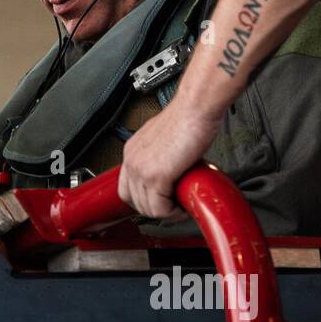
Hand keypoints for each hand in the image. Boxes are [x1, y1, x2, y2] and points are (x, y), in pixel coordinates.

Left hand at [118, 93, 222, 217]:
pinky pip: (160, 208)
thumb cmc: (187, 119)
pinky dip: (173, 212)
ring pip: (148, 209)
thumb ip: (160, 157)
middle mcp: (132, 160)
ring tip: (181, 204)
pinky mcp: (156, 177)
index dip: (144, 200)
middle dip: (157, 208)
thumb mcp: (163, 141)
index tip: (160, 201)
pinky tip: (183, 204)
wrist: (195, 109)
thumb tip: (170, 173)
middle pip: (134, 202)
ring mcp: (141, 170)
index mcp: (132, 152)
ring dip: (167, 212)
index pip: (125, 189)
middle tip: (175, 205)